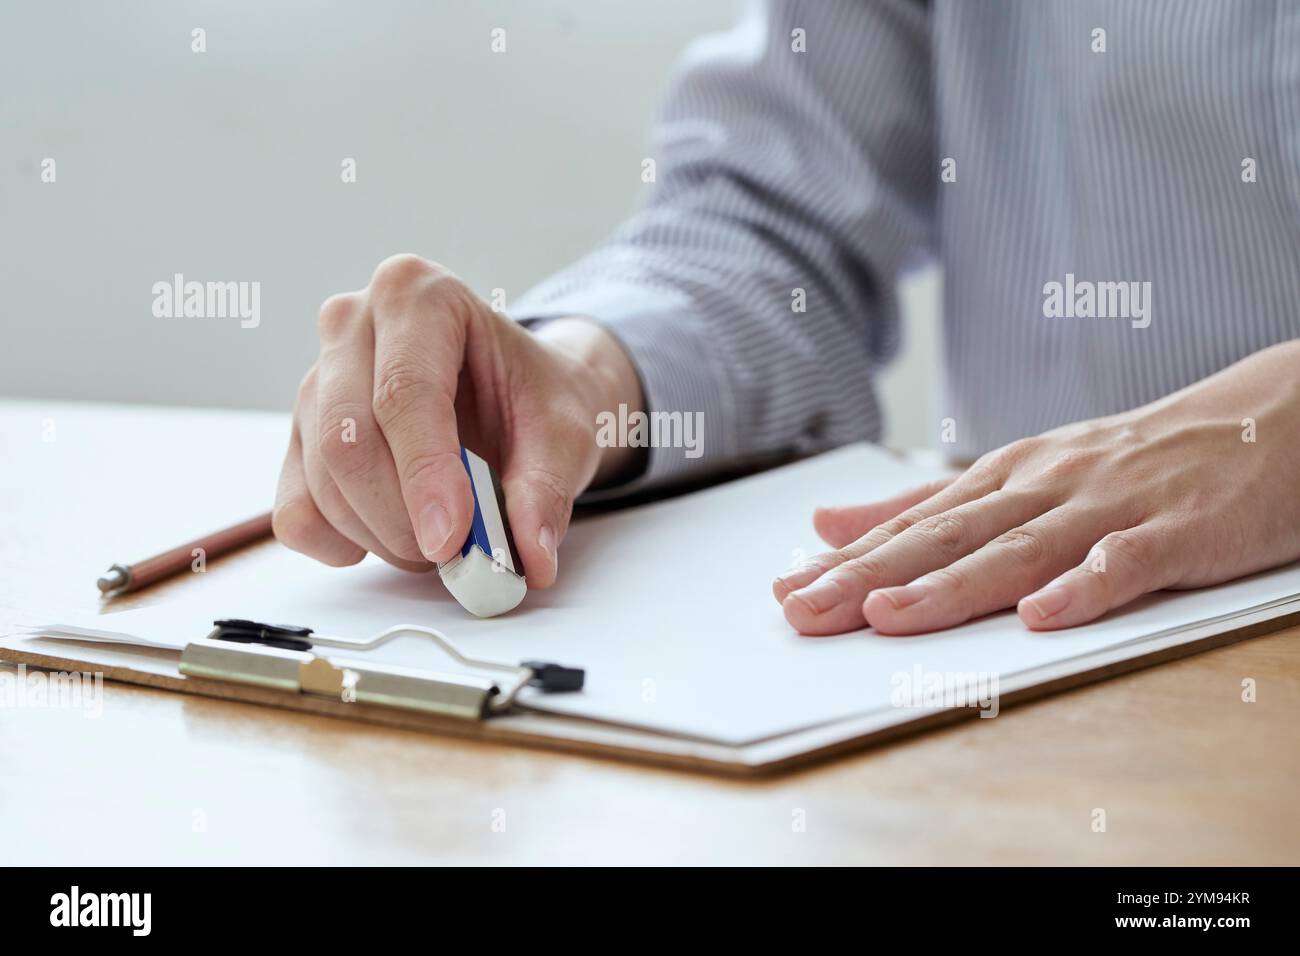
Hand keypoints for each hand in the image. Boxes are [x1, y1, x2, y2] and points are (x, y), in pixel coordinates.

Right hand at [273, 254, 642, 584]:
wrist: (515, 393)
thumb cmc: (533, 395)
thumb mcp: (565, 432)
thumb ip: (547, 490)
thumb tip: (530, 558)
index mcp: (419, 295)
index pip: (404, 393)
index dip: (424, 475)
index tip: (451, 539)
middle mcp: (352, 322)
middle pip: (348, 439)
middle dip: (402, 517)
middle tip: (456, 555)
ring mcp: (316, 378)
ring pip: (322, 479)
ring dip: (382, 535)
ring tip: (442, 544)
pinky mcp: (299, 435)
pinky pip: (294, 509)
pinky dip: (338, 543)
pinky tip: (386, 540)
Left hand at [773, 341, 1299, 635]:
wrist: (1262, 421)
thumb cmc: (1129, 461)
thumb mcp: (1017, 474)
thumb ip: (923, 506)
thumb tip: (827, 524)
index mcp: (1004, 478)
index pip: (912, 527)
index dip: (846, 562)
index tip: (785, 591)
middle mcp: (1043, 486)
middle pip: (946, 537)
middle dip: (871, 576)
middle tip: (804, 609)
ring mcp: (1109, 506)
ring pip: (1020, 548)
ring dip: (952, 583)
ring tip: (889, 615)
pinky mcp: (1178, 531)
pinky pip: (1128, 560)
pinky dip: (1086, 583)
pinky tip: (1044, 613)